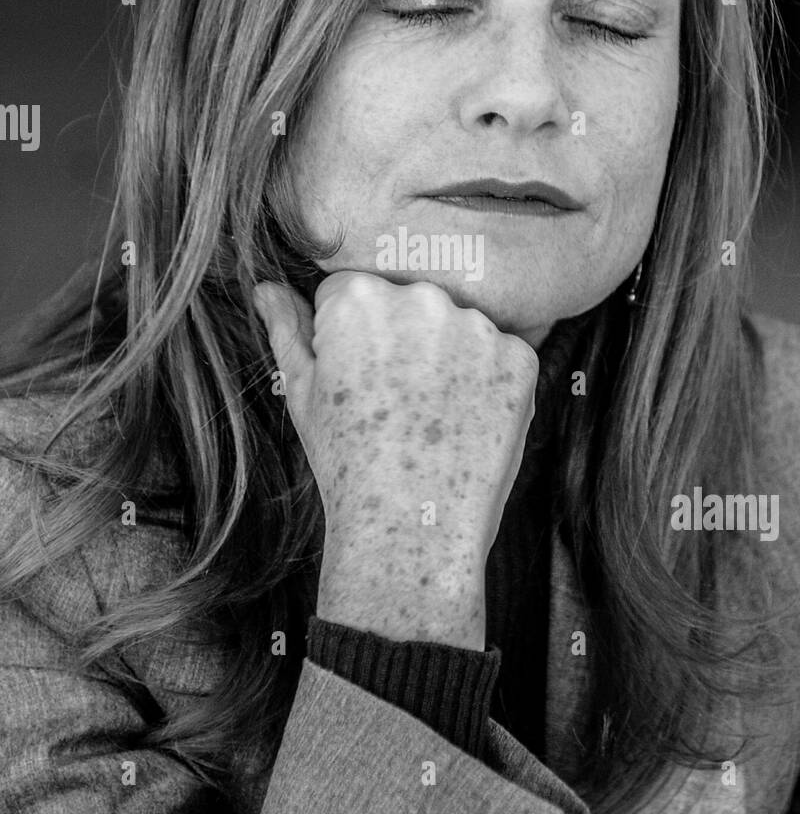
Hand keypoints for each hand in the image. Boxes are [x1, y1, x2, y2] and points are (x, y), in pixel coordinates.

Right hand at [253, 271, 538, 647]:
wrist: (410, 527)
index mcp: (359, 297)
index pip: (353, 290)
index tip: (355, 380)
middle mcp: (422, 298)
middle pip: (409, 301)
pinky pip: (500, 354)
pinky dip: (487, 381)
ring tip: (430, 415)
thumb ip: (287, 329)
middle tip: (393, 401)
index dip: (349, 338)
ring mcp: (477, 327)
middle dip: (401, 339)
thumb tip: (266, 287)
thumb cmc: (346, 462)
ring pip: (457, 325)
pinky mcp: (519, 359)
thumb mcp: (302, 394)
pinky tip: (465, 420)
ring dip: (447, 355)